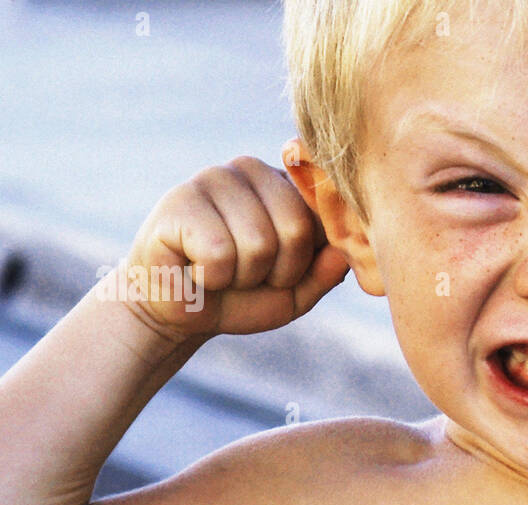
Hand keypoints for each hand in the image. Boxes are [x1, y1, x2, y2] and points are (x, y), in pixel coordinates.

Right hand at [118, 155, 349, 339]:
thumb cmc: (243, 294)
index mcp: (289, 184)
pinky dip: (212, 278)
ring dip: (243, 277)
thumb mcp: (297, 291)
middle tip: (249, 275)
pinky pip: (218, 253)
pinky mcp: (179, 200)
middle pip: (296, 228)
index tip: (282, 271)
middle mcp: (253, 169)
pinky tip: (196, 269)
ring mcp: (214, 178)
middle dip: (278, 271)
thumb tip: (348, 249)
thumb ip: (327, 270)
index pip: (326, 214)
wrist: (181, 311)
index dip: (307, 260)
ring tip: (222, 271)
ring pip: (258, 243)